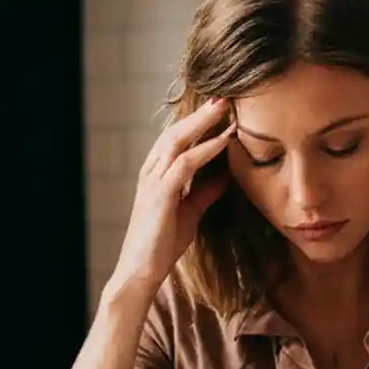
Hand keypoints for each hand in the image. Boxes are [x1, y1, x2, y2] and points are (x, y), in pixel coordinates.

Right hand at [110, 97, 234, 292]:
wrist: (142, 272)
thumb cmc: (162, 244)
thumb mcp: (191, 211)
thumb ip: (205, 190)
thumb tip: (226, 173)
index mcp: (157, 174)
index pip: (177, 138)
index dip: (199, 122)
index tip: (224, 109)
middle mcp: (151, 172)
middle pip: (176, 131)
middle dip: (201, 113)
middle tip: (225, 96)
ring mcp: (152, 182)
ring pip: (177, 141)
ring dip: (203, 123)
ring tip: (225, 108)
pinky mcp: (159, 195)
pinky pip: (184, 165)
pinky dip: (205, 150)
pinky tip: (223, 142)